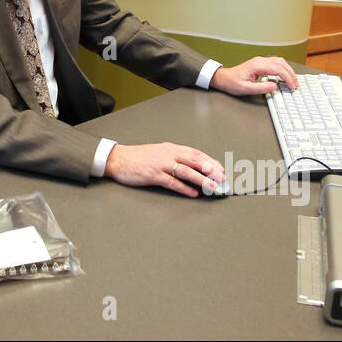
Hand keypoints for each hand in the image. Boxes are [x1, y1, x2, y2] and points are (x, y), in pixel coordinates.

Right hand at [103, 142, 224, 196]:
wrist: (118, 159)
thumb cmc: (138, 157)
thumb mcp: (159, 152)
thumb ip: (174, 157)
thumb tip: (192, 167)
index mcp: (171, 148)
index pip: (196, 154)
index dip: (210, 162)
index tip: (221, 170)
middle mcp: (168, 154)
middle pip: (195, 161)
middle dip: (211, 170)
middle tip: (223, 179)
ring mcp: (161, 164)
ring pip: (187, 171)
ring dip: (202, 180)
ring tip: (213, 187)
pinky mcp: (153, 174)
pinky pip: (172, 182)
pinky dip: (184, 188)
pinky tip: (193, 193)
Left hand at [210, 56, 298, 96]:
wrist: (223, 78)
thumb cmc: (232, 82)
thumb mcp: (245, 89)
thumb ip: (260, 88)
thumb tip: (274, 86)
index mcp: (257, 65)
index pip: (278, 69)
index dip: (287, 78)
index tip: (292, 86)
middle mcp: (260, 61)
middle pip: (281, 63)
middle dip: (291, 74)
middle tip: (295, 84)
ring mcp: (260, 61)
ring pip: (280, 61)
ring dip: (288, 70)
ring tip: (292, 80)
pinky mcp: (260, 64)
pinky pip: (276, 63)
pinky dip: (283, 68)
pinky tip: (285, 75)